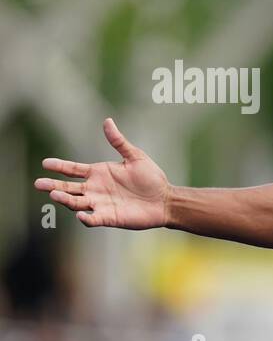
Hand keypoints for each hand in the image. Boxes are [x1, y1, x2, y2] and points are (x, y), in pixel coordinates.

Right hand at [34, 118, 170, 229]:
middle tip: (39, 184)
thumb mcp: (135, 157)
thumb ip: (119, 142)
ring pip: (76, 203)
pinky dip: (86, 218)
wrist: (165, 199)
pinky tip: (80, 215)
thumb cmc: (152, 178)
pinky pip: (93, 219)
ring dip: (65, 200)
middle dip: (53, 186)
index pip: (73, 170)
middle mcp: (95, 189)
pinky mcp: (110, 217)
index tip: (45, 164)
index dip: (59, 167)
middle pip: (68, 188)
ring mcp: (101, 204)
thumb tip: (108, 121)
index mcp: (98, 173)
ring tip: (54, 195)